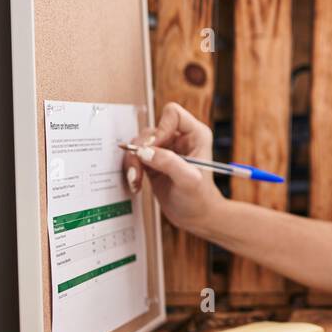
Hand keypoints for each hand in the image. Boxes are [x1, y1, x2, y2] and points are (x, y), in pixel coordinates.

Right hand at [122, 101, 223, 234]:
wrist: (196, 217)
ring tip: (137, 180)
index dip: (160, 129)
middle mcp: (180, 138)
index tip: (155, 149)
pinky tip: (136, 185)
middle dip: (141, 149)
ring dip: (133, 161)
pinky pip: (135, 156)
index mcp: (195, 134)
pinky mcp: (154, 161)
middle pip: (150, 130)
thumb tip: (145, 151)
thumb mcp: (189, 181)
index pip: (172, 113)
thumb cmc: (200, 199)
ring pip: (139, 143)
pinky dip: (132, 169)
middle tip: (140, 170)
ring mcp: (166, 149)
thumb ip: (169, 163)